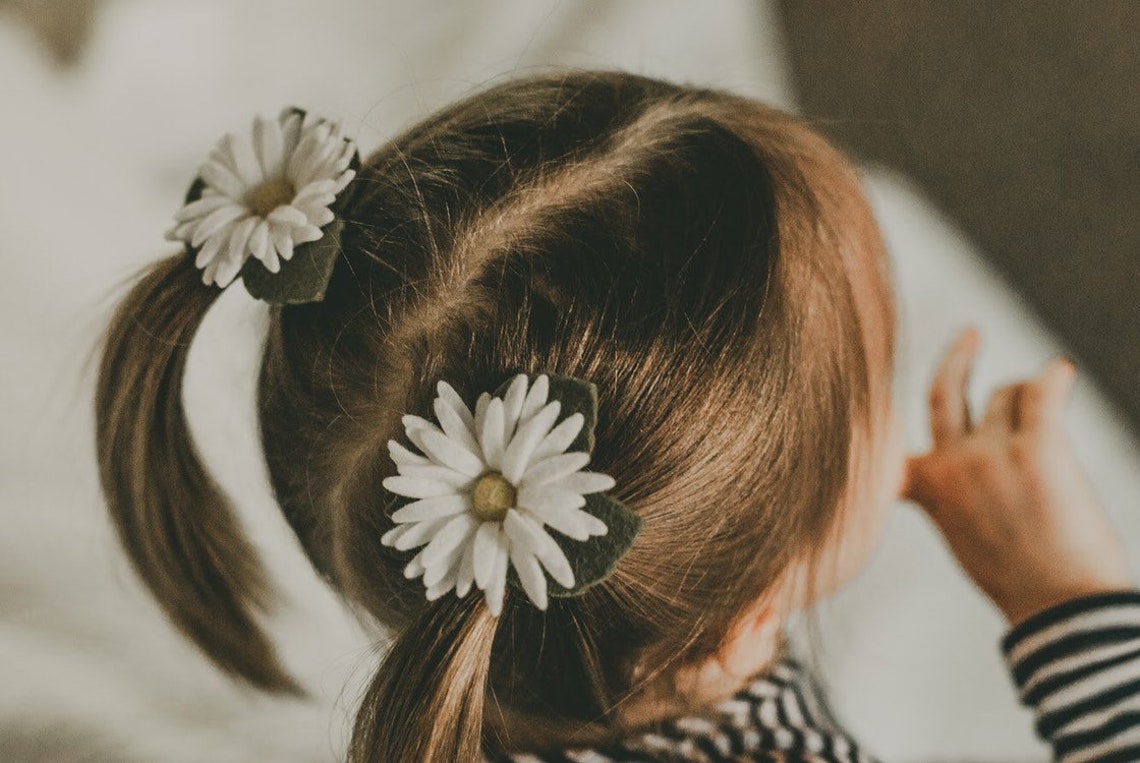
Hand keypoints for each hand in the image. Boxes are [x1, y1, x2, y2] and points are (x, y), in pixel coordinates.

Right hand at [901, 326, 1133, 627]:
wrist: (1058, 608)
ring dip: (1029, 402)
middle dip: (957, 357)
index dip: (886, 418)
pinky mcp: (1038, 447)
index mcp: (929, 489)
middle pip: (945, 391)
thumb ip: (948, 498)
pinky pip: (1043, 392)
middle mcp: (953, 463)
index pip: (891, 443)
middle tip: (972, 333)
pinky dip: (1055, 378)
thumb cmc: (1017, 580)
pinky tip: (1062, 373)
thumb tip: (950, 474)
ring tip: (1052, 435)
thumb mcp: (961, 537)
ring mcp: (992, 453)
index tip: (878, 394)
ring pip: (1007, 395)